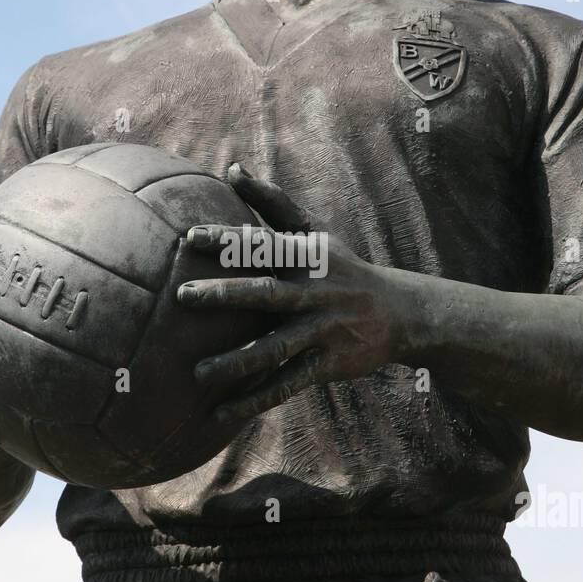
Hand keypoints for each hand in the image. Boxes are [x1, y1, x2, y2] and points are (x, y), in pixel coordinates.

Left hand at [176, 164, 406, 424]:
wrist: (400, 313)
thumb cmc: (343, 268)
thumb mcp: (314, 233)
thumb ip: (272, 203)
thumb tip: (232, 168)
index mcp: (305, 258)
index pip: (262, 245)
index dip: (227, 241)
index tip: (188, 238)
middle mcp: (314, 292)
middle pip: (266, 293)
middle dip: (226, 294)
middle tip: (182, 298)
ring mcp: (321, 330)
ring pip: (275, 348)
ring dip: (237, 361)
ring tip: (198, 373)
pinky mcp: (327, 364)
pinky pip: (287, 384)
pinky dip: (255, 400)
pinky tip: (221, 414)